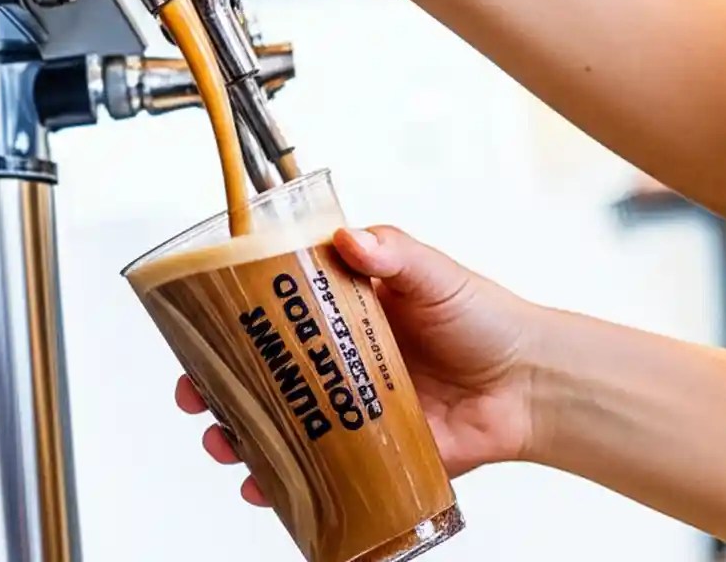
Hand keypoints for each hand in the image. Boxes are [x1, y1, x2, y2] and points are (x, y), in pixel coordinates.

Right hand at [176, 225, 545, 505]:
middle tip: (193, 395)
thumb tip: (350, 237)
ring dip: (239, 438)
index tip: (194, 329)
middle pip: (258, 376)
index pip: (269, 315)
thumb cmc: (485, 319)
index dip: (225, 323)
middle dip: (215, 389)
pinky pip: (317, 473)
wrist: (531, 384)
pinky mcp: (367, 454)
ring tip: (224, 444)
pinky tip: (264, 488)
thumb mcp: (434, 274)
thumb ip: (392, 252)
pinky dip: (283, 485)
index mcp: (339, 312)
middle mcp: (334, 362)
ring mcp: (346, 410)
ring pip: (276, 427)